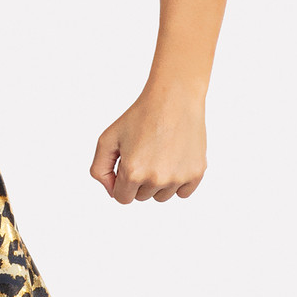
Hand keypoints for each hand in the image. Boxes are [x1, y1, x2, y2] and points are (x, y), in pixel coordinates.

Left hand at [89, 83, 207, 203]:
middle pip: (142, 197)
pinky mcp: (196, 173)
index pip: (122, 198)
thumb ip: (99, 169)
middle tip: (144, 153)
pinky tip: (174, 159)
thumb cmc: (140, 116)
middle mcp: (156, 179)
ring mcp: (178, 177)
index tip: (127, 164)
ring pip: (162, 196)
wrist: (173, 98)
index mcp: (132, 172)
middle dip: (139, 180)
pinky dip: (177, 181)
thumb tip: (111, 191)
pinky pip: (183, 192)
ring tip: (159, 154)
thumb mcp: (107, 139)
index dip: (121, 182)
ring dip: (158, 182)